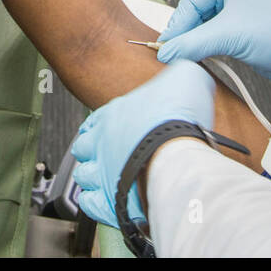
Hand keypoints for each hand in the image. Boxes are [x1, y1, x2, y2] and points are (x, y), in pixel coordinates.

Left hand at [70, 60, 215, 228]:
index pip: (95, 120)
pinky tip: (110, 200)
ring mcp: (103, 172)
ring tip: (110, 179)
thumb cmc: (178, 119)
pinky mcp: (109, 200)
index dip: (100, 126)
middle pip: (84, 147)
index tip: (108, 131)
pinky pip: (91, 203)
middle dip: (93, 151)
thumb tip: (185, 67)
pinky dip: (97, 203)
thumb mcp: (186, 76)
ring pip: (84, 176)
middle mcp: (102, 142)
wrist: (176, 156)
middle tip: (111, 155)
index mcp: (114, 113)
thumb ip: (181, 71)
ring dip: (94, 177)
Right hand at [156, 0, 270, 90]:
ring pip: (204, 28)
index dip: (177, 25)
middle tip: (170, 55)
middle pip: (195, 14)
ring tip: (182, 60)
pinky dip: (205, 49)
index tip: (163, 46)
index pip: (191, 1)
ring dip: (194, 44)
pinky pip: (214, 38)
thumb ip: (193, 43)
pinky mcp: (242, 32)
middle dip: (185, 35)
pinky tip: (198, 60)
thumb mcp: (230, 36)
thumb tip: (165, 51)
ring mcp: (238, 13)